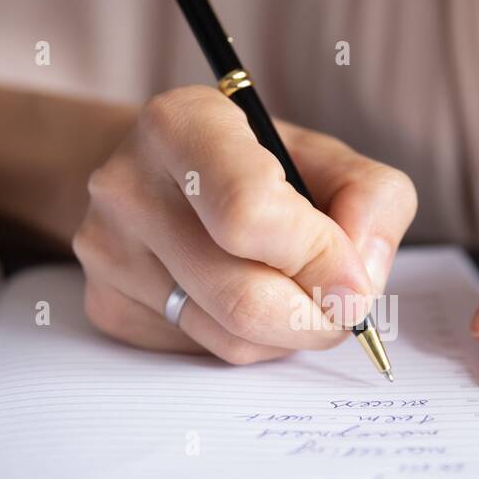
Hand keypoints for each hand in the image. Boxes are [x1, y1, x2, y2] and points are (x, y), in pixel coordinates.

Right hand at [73, 86, 416, 362]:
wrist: (154, 172)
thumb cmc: (253, 164)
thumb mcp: (324, 156)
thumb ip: (371, 202)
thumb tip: (360, 282)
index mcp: (182, 125)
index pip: (250, 213)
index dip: (320, 259)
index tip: (356, 280)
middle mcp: (129, 186)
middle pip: (244, 298)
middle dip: (317, 318)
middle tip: (343, 308)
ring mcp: (109, 251)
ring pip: (230, 339)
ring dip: (287, 334)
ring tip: (293, 292)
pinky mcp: (106, 305)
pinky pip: (203, 353)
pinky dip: (247, 341)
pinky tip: (242, 296)